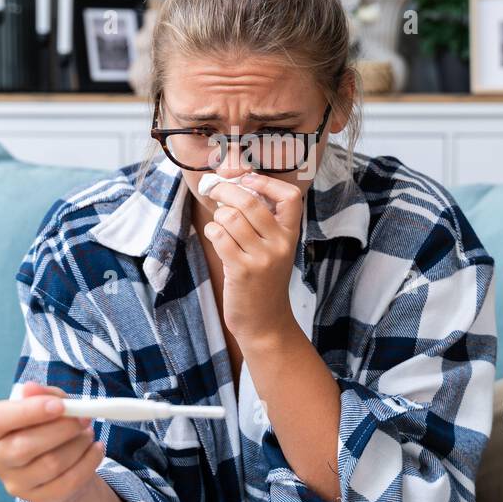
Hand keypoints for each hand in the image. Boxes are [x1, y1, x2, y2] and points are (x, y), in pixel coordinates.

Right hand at [0, 382, 105, 501]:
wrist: (55, 467)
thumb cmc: (47, 426)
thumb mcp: (46, 405)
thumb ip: (42, 394)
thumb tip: (31, 387)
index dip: (29, 411)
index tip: (60, 406)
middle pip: (26, 446)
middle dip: (63, 429)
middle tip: (85, 418)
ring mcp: (15, 484)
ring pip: (52, 464)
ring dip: (78, 444)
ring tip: (88, 432)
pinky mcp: (38, 499)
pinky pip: (69, 482)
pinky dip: (89, 462)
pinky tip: (96, 449)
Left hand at [200, 172, 303, 344]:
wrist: (265, 322)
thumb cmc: (264, 282)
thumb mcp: (274, 250)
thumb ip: (262, 222)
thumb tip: (233, 186)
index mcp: (290, 234)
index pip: (290, 197)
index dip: (267, 182)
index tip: (248, 179)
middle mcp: (280, 244)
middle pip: (249, 201)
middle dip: (225, 190)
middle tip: (213, 188)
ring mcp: (262, 258)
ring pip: (230, 217)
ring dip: (217, 216)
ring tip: (219, 225)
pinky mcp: (242, 270)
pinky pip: (219, 235)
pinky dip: (211, 231)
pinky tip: (215, 237)